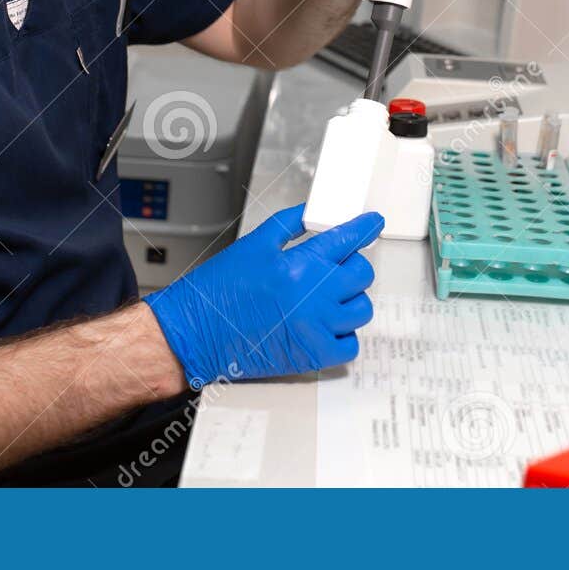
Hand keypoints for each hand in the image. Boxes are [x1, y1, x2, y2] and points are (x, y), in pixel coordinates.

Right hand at [144, 204, 380, 386]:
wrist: (195, 333)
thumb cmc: (217, 292)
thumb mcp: (254, 244)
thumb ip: (290, 224)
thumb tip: (314, 213)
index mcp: (300, 264)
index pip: (349, 239)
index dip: (366, 227)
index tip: (373, 223)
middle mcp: (314, 296)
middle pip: (362, 274)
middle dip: (355, 264)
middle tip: (340, 264)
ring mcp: (316, 328)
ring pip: (361, 310)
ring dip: (351, 299)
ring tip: (331, 296)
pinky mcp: (313, 356)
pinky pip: (350, 345)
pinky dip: (344, 334)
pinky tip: (327, 324)